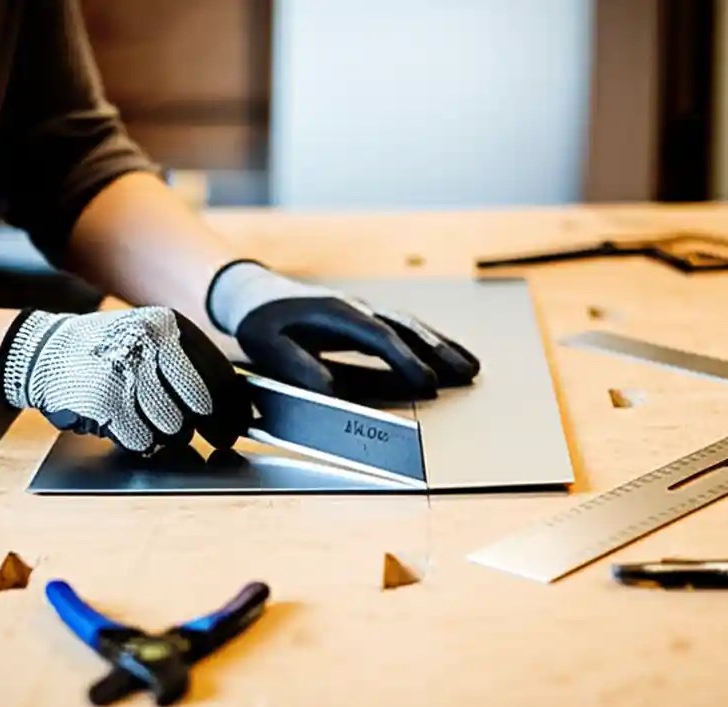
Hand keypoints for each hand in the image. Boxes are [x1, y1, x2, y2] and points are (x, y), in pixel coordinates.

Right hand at [0, 307, 248, 451]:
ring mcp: (126, 372)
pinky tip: (129, 427)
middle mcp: (149, 344)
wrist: (44, 350)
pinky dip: (140, 442)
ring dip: (168, 434)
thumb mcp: (150, 338)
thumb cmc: (108, 351)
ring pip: (173, 427)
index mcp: (167, 325)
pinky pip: (142, 439)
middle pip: (200, 404)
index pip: (217, 374)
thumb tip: (233, 403)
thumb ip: (188, 363)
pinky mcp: (104, 401)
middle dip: (207, 426)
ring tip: (151, 420)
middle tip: (213, 437)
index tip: (238, 426)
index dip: (232, 407)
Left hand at [205, 261, 479, 398]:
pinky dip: (429, 343)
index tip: (427, 381)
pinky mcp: (366, 321)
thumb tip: (331, 392)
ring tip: (472, 367)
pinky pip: (404, 330)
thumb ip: (297, 366)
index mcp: (336, 313)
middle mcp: (357, 308)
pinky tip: (449, 356)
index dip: (405, 359)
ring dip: (442, 346)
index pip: (380, 337)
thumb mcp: (267, 345)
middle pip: (406, 327)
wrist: (254, 294)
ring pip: (412, 326)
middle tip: (468, 372)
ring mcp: (364, 312)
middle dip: (439, 350)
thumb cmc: (261, 321)